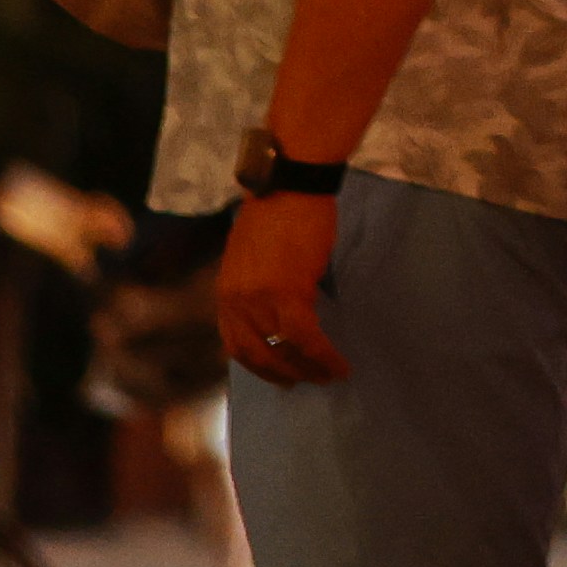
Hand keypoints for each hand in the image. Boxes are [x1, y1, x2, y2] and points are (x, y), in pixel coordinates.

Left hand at [219, 188, 346, 387]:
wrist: (290, 183)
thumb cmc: (276, 210)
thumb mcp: (251, 255)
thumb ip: (256, 285)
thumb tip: (276, 308)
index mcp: (226, 292)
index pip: (236, 343)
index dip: (258, 364)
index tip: (277, 373)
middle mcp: (237, 302)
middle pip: (256, 355)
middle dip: (282, 374)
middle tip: (303, 382)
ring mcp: (260, 301)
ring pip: (283, 352)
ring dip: (307, 370)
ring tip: (328, 376)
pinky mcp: (290, 295)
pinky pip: (307, 338)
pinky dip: (324, 356)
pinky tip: (339, 364)